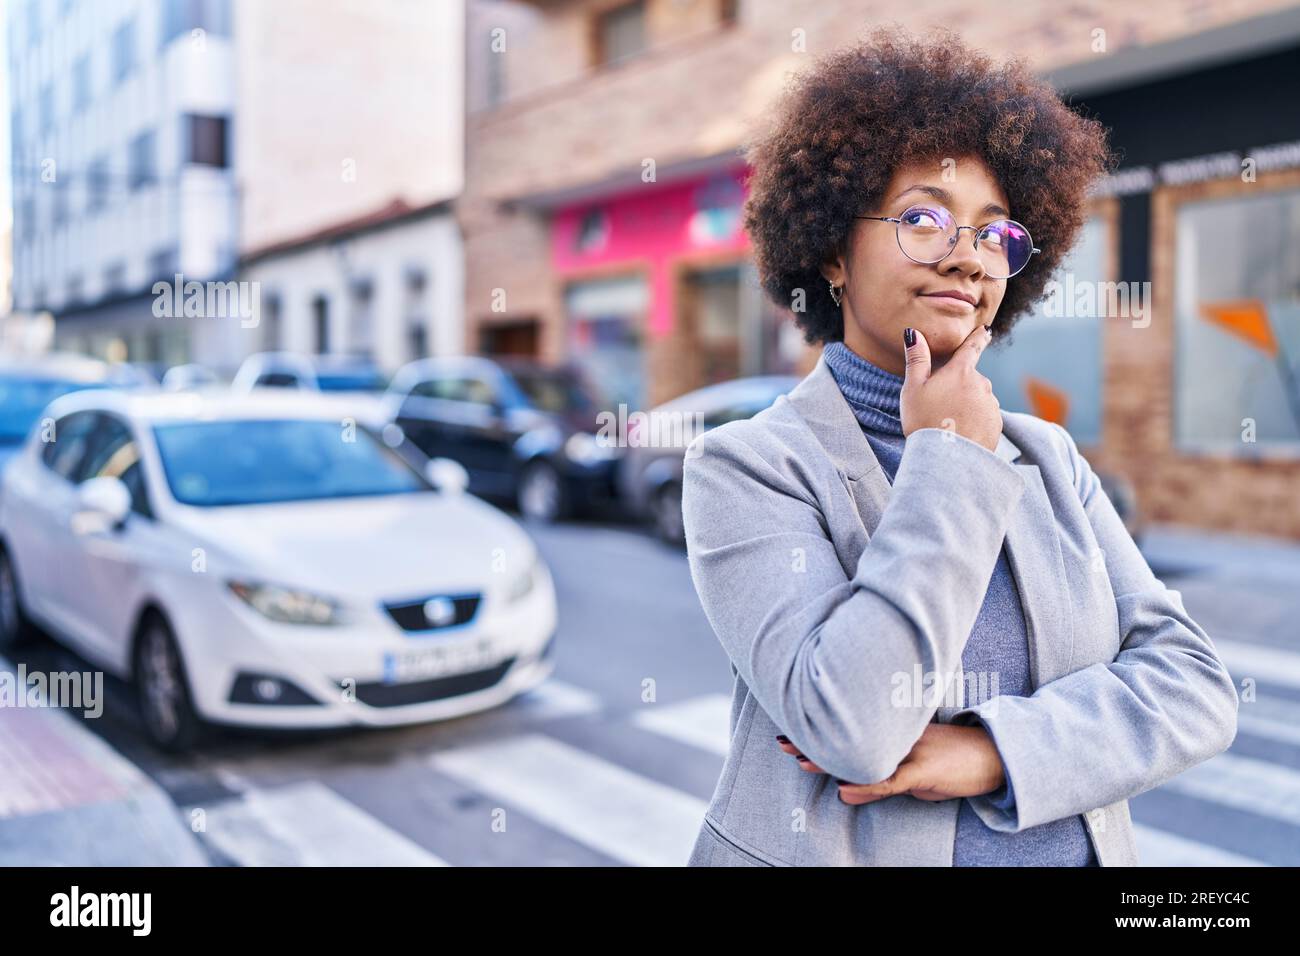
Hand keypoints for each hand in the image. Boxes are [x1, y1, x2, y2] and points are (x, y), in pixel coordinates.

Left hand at [776, 723, 1005, 803]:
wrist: (996, 755)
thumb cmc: (953, 762)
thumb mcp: (913, 772)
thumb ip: (880, 781)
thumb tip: (845, 791)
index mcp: (895, 733)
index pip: (852, 730)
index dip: (821, 731)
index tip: (791, 727)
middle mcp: (899, 737)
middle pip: (851, 736)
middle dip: (815, 739)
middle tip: (781, 739)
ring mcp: (912, 751)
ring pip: (866, 755)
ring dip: (832, 760)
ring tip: (800, 761)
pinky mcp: (926, 770)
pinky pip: (893, 779)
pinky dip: (868, 785)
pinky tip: (846, 789)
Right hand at [899, 324, 1001, 451]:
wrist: (945, 459)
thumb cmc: (924, 421)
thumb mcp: (912, 389)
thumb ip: (916, 359)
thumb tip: (914, 333)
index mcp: (960, 372)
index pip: (973, 347)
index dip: (979, 337)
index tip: (986, 330)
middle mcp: (981, 384)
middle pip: (971, 378)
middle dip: (960, 386)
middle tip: (940, 404)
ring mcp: (991, 405)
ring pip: (979, 398)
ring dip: (967, 405)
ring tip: (947, 422)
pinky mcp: (996, 425)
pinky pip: (985, 417)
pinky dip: (975, 421)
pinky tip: (960, 432)